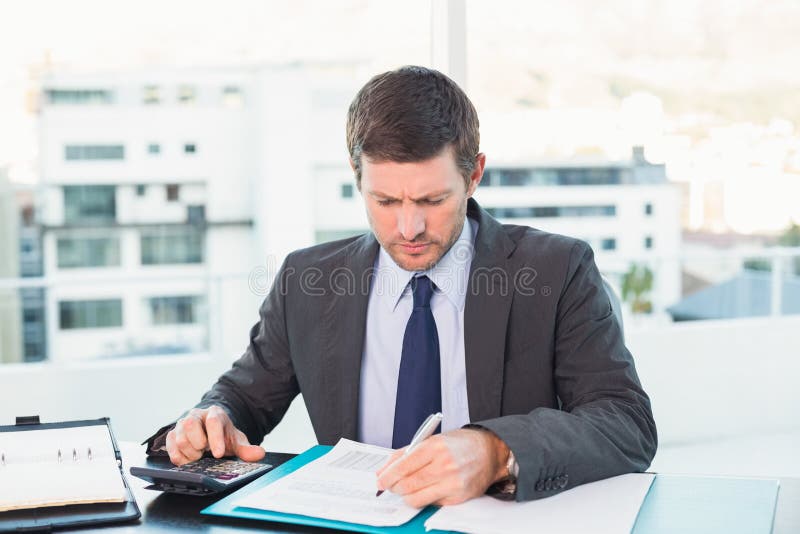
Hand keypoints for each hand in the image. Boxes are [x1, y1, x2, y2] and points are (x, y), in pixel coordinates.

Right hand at [166, 405, 265, 465]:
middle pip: (190, 425)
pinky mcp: (172, 435)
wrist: (210, 434)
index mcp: (215, 413)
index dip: (215, 439)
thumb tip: (259, 454)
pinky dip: (180, 457)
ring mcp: (182, 424)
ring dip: (190, 452)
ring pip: (179, 438)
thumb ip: (247, 449)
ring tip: (199, 455)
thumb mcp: (236, 441)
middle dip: (198, 444)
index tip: (219, 454)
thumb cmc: (223, 437)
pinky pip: (170, 448)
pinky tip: (189, 459)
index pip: (213, 422)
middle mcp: (196, 415)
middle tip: (205, 452)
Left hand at [375, 428, 508, 506]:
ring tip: (407, 488)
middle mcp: (444, 465)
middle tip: (391, 486)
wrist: (488, 451)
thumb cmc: (458, 445)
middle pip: (407, 485)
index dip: (387, 476)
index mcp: (435, 447)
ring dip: (406, 496)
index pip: (402, 467)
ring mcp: (452, 483)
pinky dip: (424, 498)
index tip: (380, 481)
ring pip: (416, 499)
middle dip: (394, 487)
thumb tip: (382, 472)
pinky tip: (428, 488)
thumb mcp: (430, 440)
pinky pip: (431, 503)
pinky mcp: (458, 497)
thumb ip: (404, 454)